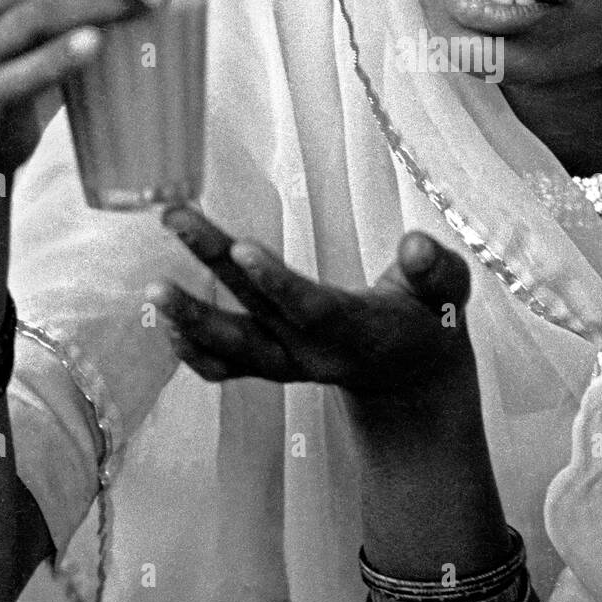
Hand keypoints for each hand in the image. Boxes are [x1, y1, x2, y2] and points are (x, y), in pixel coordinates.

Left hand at [151, 207, 474, 410]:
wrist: (412, 383)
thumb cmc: (429, 325)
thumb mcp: (449, 294)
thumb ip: (436, 270)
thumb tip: (415, 244)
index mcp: (357, 332)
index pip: (311, 309)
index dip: (277, 283)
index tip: (242, 247)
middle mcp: (313, 354)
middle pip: (255, 318)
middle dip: (210, 270)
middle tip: (175, 218)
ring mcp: (287, 365)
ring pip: (229, 349)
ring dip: (187, 317)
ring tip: (151, 284)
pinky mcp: (270, 366)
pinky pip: (222, 369)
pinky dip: (191, 349)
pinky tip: (164, 317)